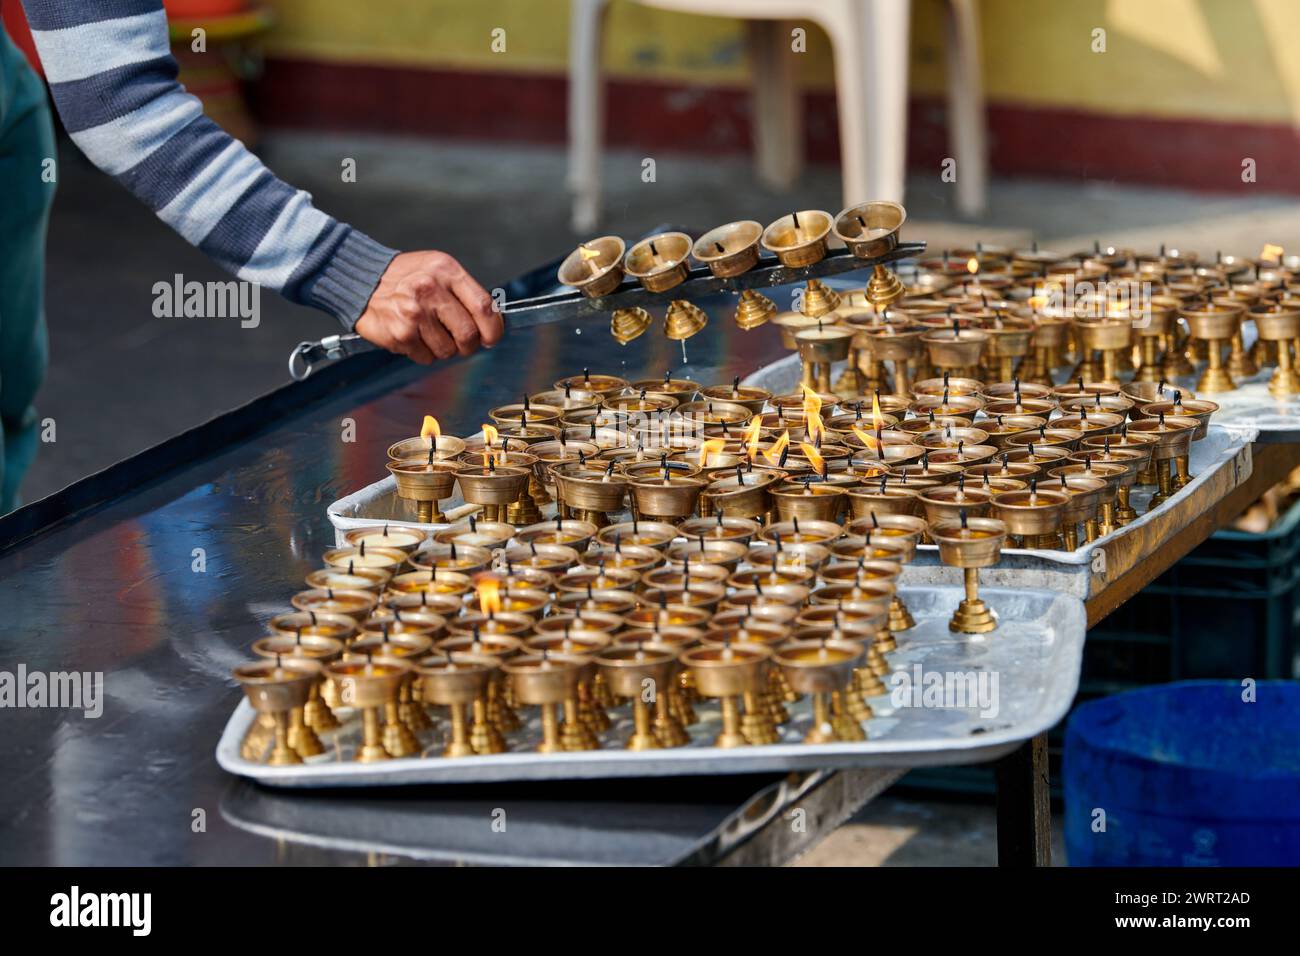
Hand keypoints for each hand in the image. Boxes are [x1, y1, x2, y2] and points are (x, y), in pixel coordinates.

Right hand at [354, 251, 501, 362]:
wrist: (361, 280)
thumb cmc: (404, 277)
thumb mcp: (437, 269)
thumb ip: (463, 292)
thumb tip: (490, 323)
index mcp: (446, 271)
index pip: (484, 307)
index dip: (493, 329)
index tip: (491, 337)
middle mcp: (431, 290)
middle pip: (468, 334)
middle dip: (468, 345)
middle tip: (461, 343)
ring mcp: (415, 313)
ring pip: (448, 350)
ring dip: (443, 350)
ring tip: (429, 334)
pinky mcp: (401, 334)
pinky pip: (426, 358)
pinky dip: (423, 353)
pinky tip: (413, 337)